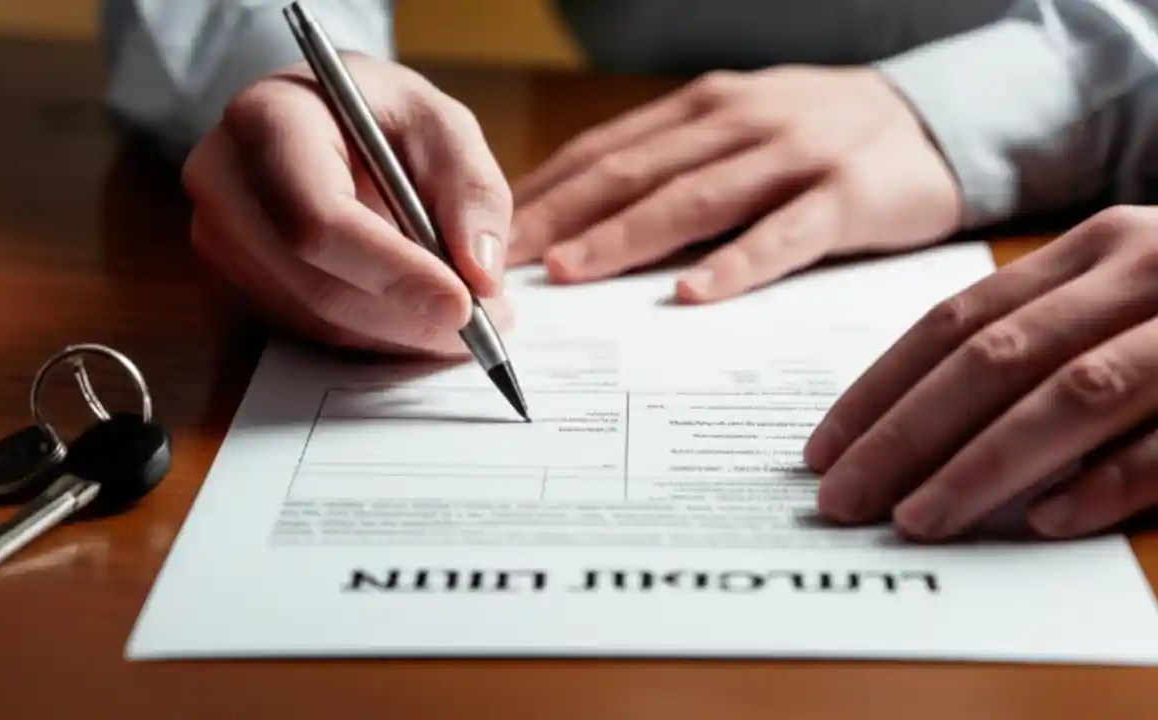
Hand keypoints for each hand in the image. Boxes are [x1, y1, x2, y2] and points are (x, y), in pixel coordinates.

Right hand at [182, 54, 511, 356]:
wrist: (317, 119)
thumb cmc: (376, 114)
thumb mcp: (441, 124)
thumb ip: (472, 191)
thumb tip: (481, 275)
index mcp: (267, 120)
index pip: (318, 217)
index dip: (394, 271)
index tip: (463, 303)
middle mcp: (223, 184)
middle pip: (317, 283)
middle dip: (408, 316)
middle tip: (482, 324)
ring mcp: (216, 241)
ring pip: (316, 320)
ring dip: (397, 333)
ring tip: (458, 317)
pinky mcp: (228, 285)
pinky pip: (304, 334)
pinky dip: (370, 337)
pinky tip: (410, 314)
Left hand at [509, 66, 962, 301]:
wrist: (936, 121)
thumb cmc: (817, 139)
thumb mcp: (737, 131)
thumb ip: (670, 166)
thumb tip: (579, 222)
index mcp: (702, 108)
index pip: (604, 150)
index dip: (544, 191)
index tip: (487, 233)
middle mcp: (737, 121)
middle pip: (632, 173)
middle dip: (560, 217)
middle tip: (500, 262)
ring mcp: (794, 155)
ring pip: (693, 200)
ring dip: (625, 237)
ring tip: (571, 272)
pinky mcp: (848, 196)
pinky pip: (783, 235)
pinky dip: (736, 264)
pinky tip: (693, 294)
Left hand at [807, 206, 1157, 540]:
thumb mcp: (1120, 294)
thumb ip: (1038, 337)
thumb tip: (913, 423)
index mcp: (1093, 250)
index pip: (958, 321)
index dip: (881, 388)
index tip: (820, 451)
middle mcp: (1140, 272)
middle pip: (996, 358)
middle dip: (906, 435)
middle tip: (841, 500)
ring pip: (1074, 395)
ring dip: (983, 464)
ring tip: (916, 520)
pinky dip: (1107, 482)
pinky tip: (1044, 521)